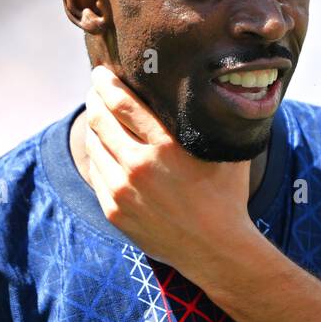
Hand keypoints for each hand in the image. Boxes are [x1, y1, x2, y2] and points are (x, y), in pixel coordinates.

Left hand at [81, 65, 258, 276]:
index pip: (123, 104)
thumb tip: (222, 89)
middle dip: (95, 99)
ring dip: (94, 126)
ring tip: (98, 115)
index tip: (102, 72)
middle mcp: (139, 166)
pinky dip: (96, 155)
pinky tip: (102, 147)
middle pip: (101, 120)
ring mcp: (122, 191)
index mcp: (166, 147)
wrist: (216, 249)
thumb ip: (217, 121)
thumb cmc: (227, 196)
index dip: (107, 84)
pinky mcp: (114, 211)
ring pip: (94, 147)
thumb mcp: (227, 152)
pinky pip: (96, 173)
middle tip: (96, 87)